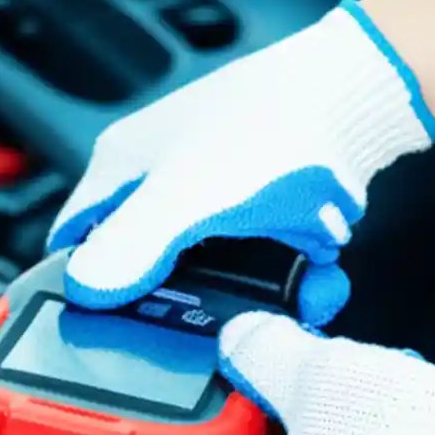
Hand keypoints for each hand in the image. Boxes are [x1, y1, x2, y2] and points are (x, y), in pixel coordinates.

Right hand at [47, 0, 434, 326]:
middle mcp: (166, 186)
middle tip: (208, 333)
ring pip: (220, 281)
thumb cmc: (266, 126)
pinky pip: (272, 271)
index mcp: (124, 170)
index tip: (109, 333)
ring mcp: (221, 203)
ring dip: (250, 302)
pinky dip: (294, 288)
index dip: (85, 291)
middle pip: (151, 273)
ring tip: (275, 310)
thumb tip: (84, 290)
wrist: (358, 100)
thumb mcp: (183, 196)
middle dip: (186, 310)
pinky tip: (311, 289)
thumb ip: (130, 246)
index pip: (76, 244)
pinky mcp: (270, 217)